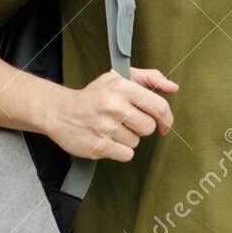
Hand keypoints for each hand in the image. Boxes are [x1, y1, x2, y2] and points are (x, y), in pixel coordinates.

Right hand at [44, 67, 177, 161]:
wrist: (58, 111)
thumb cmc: (93, 95)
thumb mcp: (119, 78)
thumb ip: (149, 79)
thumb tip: (173, 87)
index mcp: (121, 87)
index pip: (159, 106)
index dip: (167, 118)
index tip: (164, 124)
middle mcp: (113, 106)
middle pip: (149, 127)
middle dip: (142, 127)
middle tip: (126, 122)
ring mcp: (105, 127)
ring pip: (136, 142)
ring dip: (128, 138)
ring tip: (111, 128)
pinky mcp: (98, 146)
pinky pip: (126, 154)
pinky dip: (120, 151)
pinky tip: (108, 140)